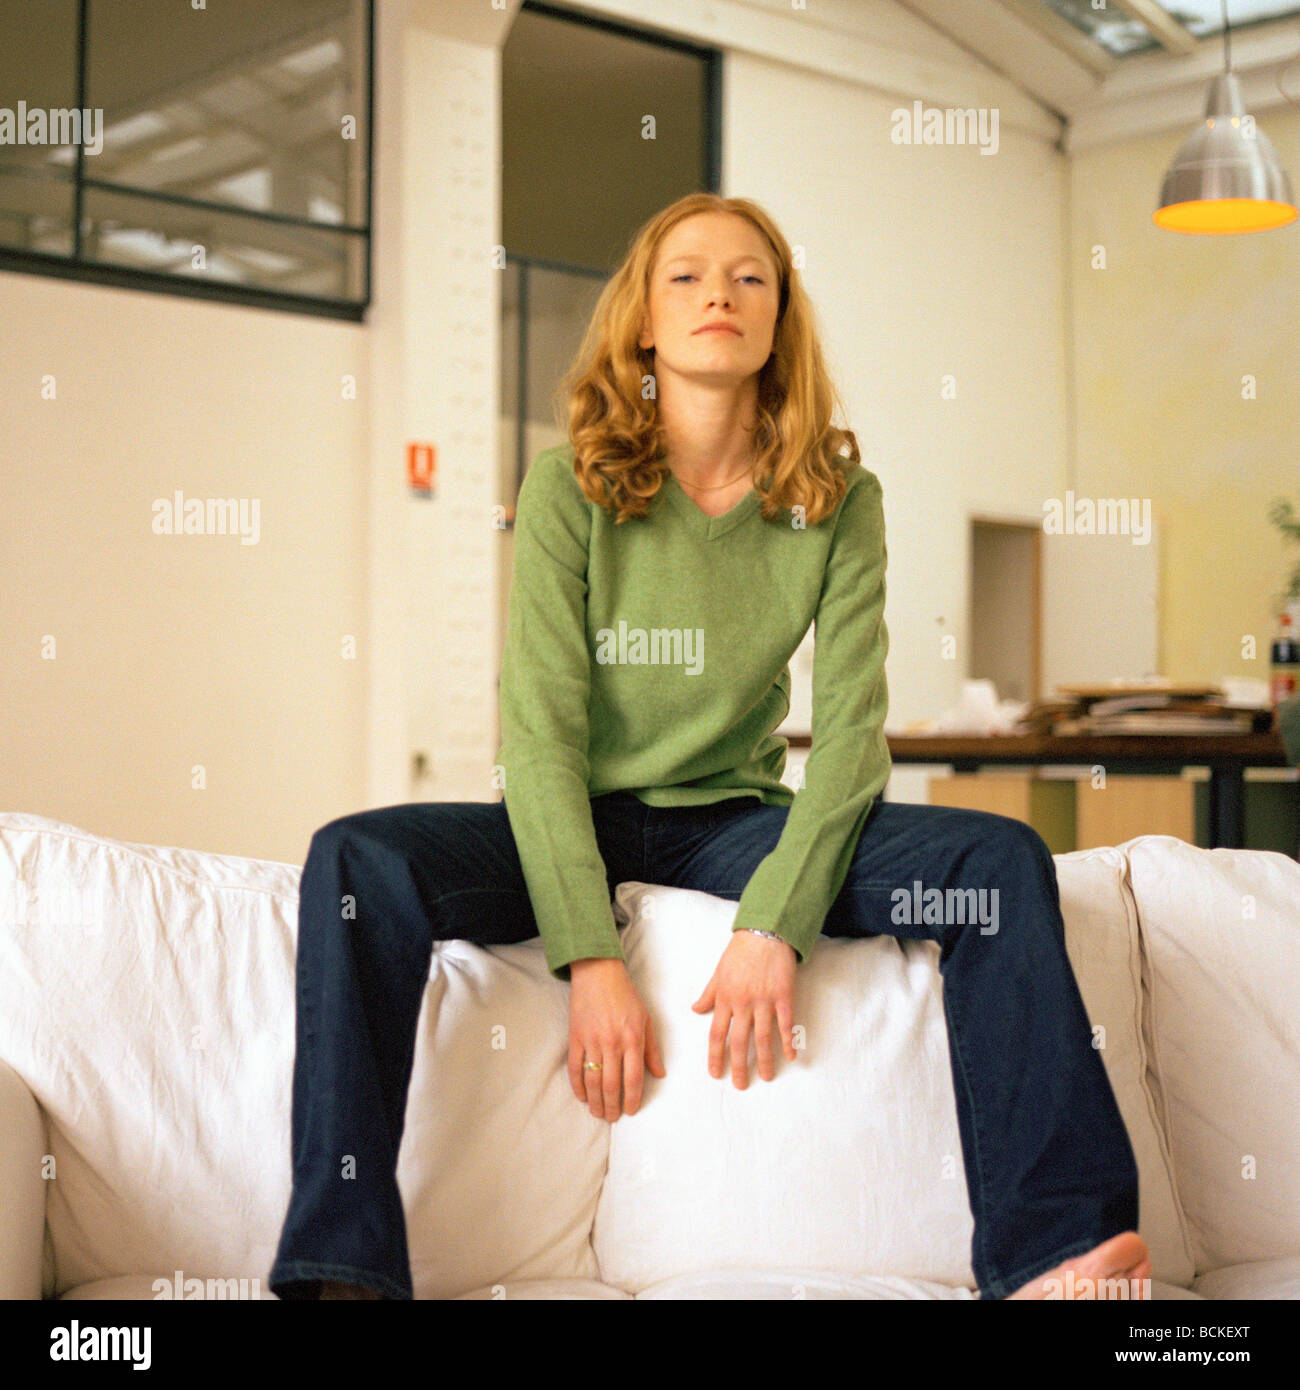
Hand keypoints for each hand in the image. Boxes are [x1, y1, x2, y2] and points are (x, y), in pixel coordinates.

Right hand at [567, 958, 665, 1121]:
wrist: (598, 974)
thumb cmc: (625, 995)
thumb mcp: (646, 1019)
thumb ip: (652, 1049)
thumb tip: (660, 1073)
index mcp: (633, 1039)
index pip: (634, 1078)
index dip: (633, 1099)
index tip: (631, 1110)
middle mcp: (613, 1043)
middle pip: (612, 1085)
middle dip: (612, 1106)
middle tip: (612, 1117)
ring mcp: (592, 1041)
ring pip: (593, 1080)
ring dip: (595, 1101)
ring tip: (597, 1112)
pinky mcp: (576, 1037)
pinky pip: (575, 1067)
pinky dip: (578, 1085)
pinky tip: (582, 1096)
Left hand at [692, 930, 796, 1087]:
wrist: (764, 932)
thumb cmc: (740, 951)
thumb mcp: (718, 972)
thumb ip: (708, 993)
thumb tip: (695, 1009)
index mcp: (724, 998)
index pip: (716, 1033)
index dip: (715, 1055)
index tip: (715, 1073)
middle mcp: (742, 1002)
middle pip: (738, 1041)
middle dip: (738, 1066)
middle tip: (740, 1085)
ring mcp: (763, 1000)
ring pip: (762, 1037)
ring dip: (764, 1059)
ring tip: (766, 1077)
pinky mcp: (783, 995)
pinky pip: (785, 1023)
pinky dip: (788, 1041)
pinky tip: (791, 1056)